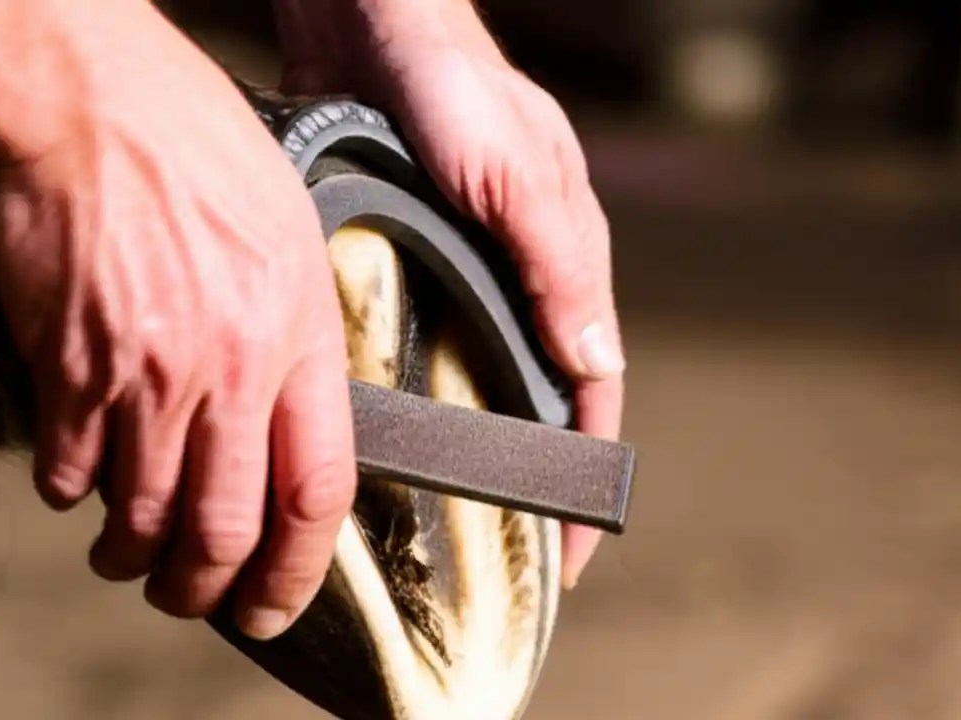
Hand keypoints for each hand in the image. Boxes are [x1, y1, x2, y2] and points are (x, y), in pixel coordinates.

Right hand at [0, 16, 355, 639]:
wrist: (97, 103)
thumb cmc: (200, 149)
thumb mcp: (293, 239)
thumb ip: (299, 337)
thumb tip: (290, 417)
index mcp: (300, 340)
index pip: (318, 491)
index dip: (298, 568)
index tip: (276, 600)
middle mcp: (230, 371)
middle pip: (225, 529)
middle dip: (206, 588)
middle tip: (192, 596)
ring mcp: (147, 375)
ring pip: (143, 515)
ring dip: (132, 555)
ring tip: (127, 556)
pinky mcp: (70, 368)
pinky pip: (69, 471)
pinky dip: (72, 493)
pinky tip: (77, 481)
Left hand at [281, 9, 625, 588]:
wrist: (366, 13)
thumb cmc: (446, 78)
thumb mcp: (512, 168)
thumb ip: (555, 262)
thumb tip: (594, 360)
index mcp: (563, 257)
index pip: (589, 391)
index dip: (581, 476)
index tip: (564, 559)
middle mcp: (519, 271)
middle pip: (536, 397)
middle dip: (526, 478)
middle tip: (491, 560)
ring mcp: (463, 265)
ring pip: (478, 377)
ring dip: (467, 443)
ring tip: (429, 518)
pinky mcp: (408, 253)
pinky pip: (422, 342)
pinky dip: (416, 396)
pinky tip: (379, 434)